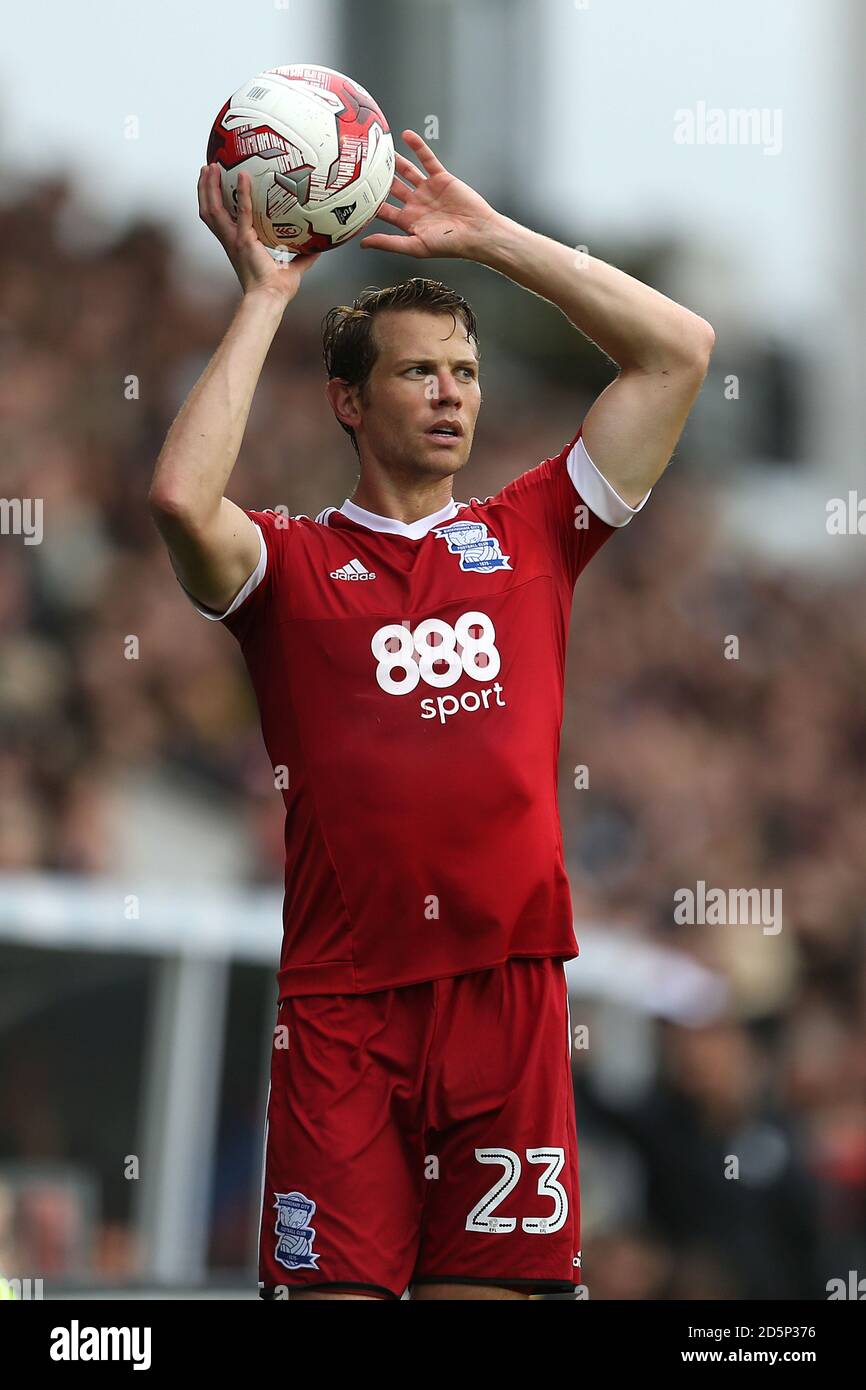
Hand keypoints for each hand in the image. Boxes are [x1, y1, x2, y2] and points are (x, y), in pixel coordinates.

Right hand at [197, 164, 321, 300]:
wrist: (270, 298)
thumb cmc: (277, 290)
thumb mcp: (293, 268)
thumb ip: (304, 256)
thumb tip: (319, 248)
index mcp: (237, 245)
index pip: (220, 220)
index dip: (214, 202)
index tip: (216, 185)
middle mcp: (231, 241)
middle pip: (209, 210)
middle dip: (205, 189)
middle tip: (208, 169)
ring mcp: (234, 240)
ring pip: (213, 209)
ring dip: (210, 187)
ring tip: (212, 167)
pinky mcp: (244, 240)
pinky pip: (242, 211)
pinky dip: (243, 193)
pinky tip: (245, 177)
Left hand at [359, 130, 498, 260]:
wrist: (477, 233)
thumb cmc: (450, 245)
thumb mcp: (415, 246)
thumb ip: (389, 243)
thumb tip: (363, 244)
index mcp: (409, 221)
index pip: (383, 210)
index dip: (368, 203)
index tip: (352, 194)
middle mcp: (416, 204)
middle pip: (391, 188)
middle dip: (377, 179)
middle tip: (361, 165)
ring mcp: (428, 189)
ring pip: (406, 171)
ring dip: (394, 160)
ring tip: (379, 148)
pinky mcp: (441, 177)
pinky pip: (427, 159)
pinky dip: (418, 147)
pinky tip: (407, 136)